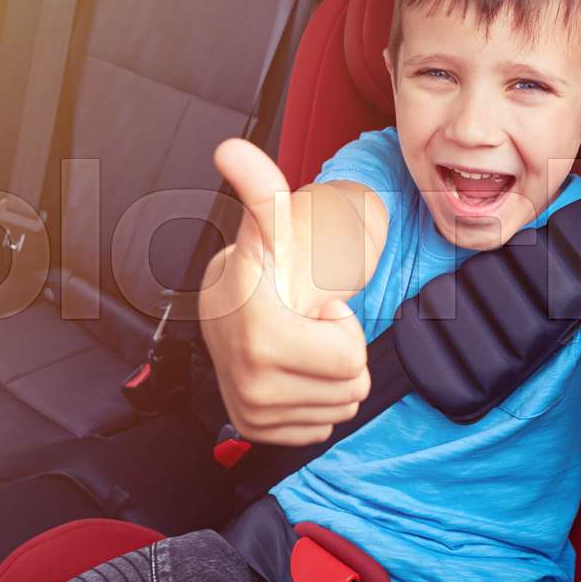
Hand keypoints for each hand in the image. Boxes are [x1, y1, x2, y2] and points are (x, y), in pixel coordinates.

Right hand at [199, 139, 369, 445]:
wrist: (227, 313)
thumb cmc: (261, 272)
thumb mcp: (269, 230)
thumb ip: (260, 189)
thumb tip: (231, 148)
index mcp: (261, 340)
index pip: (351, 359)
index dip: (339, 325)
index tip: (307, 307)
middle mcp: (252, 385)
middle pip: (353, 386)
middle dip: (340, 352)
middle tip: (305, 327)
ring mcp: (254, 415)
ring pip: (342, 406)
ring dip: (330, 375)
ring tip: (297, 346)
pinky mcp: (259, 433)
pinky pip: (324, 425)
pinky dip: (315, 398)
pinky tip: (290, 370)